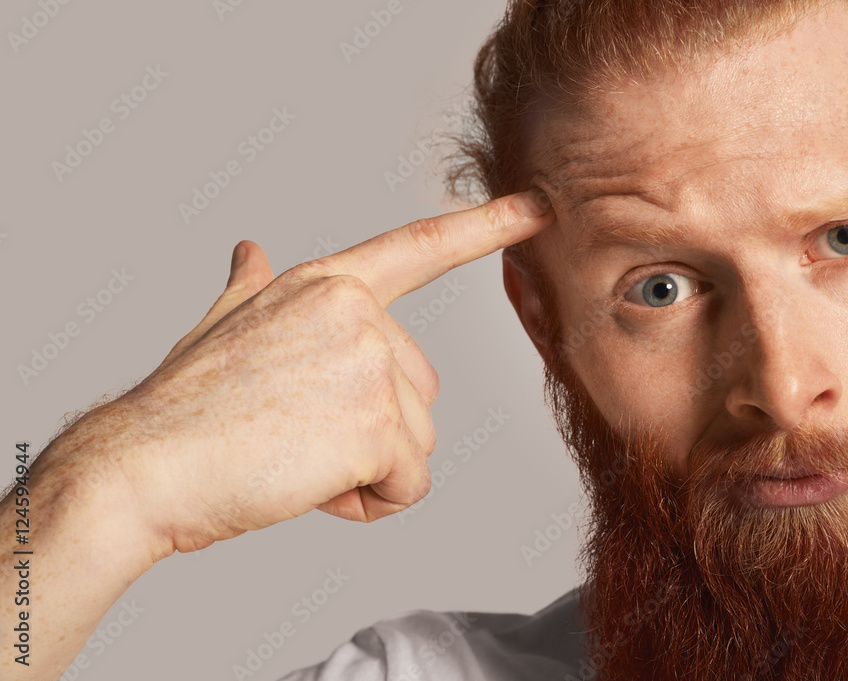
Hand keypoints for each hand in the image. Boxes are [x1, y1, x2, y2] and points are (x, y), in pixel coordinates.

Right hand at [106, 190, 552, 556]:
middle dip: (374, 430)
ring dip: (366, 470)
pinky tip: (309, 487)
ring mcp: (370, 366)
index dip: (485, 226)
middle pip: (420, 390)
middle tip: (297, 438)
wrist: (142, 466)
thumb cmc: (182, 406)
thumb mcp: (221, 327)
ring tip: (293, 460)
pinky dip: (369, 503)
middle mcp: (358, 313)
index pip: (420, 247)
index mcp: (327, 285)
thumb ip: (253, 287)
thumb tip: (251, 248)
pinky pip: (409, 486)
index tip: (538, 208)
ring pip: (417, 443)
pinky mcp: (376, 426)